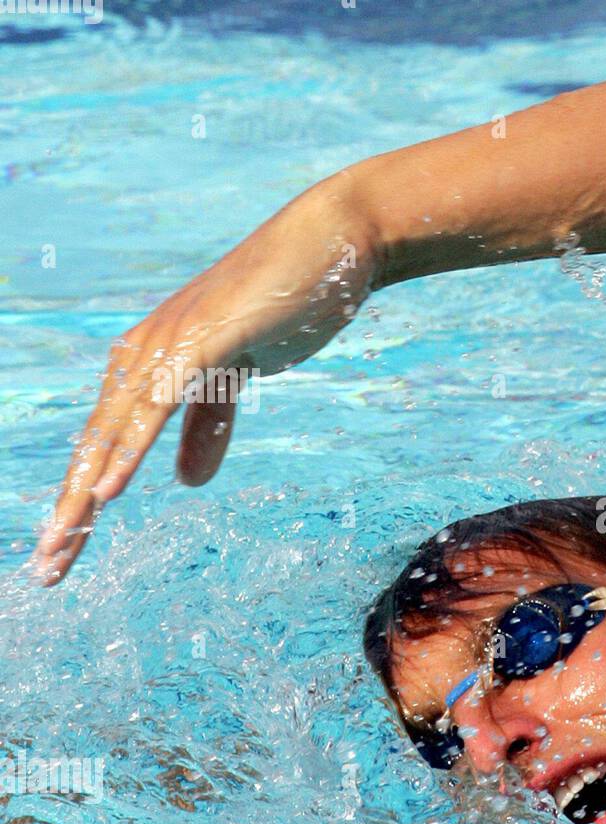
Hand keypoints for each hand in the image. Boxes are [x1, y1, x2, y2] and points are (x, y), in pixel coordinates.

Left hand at [30, 178, 376, 583]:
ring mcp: (168, 345)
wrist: (329, 246)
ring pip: (115, 432)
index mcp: (150, 362)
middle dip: (70, 510)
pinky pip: (156, 408)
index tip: (66, 549)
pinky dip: (129, 449)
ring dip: (85, 491)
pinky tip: (109, 490)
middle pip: (96, 444)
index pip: (107, 442)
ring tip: (62, 542)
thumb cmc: (285, 304)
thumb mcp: (239, 378)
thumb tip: (182, 482)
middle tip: (46, 566)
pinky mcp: (200, 342)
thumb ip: (207, 427)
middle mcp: (144, 353)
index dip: (83, 497)